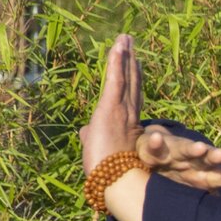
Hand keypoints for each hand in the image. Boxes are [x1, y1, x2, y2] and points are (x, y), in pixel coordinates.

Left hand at [80, 34, 142, 174]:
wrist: (114, 182)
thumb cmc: (108, 173)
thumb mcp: (98, 151)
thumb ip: (92, 137)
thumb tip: (85, 132)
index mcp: (127, 127)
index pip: (131, 98)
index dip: (133, 80)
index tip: (135, 64)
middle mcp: (129, 116)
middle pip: (132, 83)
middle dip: (131, 62)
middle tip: (132, 44)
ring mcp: (122, 110)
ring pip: (125, 77)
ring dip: (125, 56)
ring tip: (126, 38)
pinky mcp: (111, 107)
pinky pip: (115, 79)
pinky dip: (117, 61)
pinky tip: (119, 46)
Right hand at [136, 125, 220, 191]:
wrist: (150, 153)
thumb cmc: (178, 174)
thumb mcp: (193, 188)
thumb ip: (208, 198)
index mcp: (202, 174)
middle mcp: (191, 160)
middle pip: (205, 159)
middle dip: (214, 157)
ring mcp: (172, 153)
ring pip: (183, 148)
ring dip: (191, 148)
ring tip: (200, 147)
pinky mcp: (152, 148)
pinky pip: (154, 145)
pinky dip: (155, 142)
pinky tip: (158, 138)